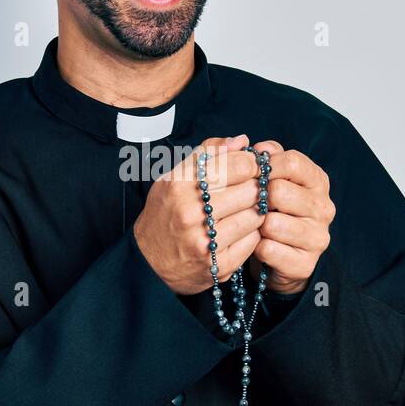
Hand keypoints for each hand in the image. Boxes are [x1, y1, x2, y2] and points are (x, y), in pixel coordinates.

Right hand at [133, 134, 267, 294]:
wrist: (147, 261)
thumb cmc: (165, 213)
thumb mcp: (175, 177)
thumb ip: (207, 153)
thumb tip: (242, 140)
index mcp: (179, 185)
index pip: (236, 165)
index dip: (252, 163)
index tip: (253, 166)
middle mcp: (190, 213)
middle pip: (251, 189)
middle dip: (256, 186)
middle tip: (253, 188)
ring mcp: (205, 241)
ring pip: (256, 215)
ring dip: (256, 210)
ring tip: (244, 209)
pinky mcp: (219, 265)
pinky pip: (254, 240)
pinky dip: (252, 233)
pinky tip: (239, 230)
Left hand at [244, 140, 335, 294]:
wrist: (277, 257)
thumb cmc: (270, 211)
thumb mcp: (271, 180)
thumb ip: (266, 158)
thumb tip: (257, 147)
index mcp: (317, 181)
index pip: (292, 162)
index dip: (265, 165)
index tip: (250, 173)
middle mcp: (324, 208)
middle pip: (280, 192)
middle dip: (257, 199)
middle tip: (251, 206)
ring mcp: (318, 237)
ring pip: (272, 224)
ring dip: (256, 226)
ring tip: (255, 228)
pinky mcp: (306, 263)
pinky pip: (269, 250)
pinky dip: (256, 249)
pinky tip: (259, 247)